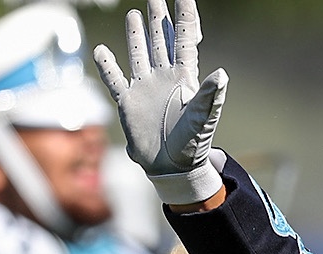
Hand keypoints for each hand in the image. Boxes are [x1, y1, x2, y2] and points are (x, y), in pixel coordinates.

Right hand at [92, 0, 227, 208]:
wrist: (172, 168)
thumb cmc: (192, 144)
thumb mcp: (203, 118)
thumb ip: (209, 96)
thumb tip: (221, 74)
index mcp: (183, 77)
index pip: (184, 39)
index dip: (184, 16)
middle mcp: (163, 78)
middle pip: (160, 40)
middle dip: (159, 18)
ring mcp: (145, 88)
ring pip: (139, 53)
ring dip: (136, 34)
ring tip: (135, 13)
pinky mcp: (128, 103)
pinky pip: (115, 80)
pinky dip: (107, 66)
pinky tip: (101, 50)